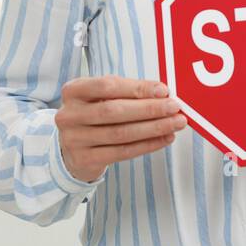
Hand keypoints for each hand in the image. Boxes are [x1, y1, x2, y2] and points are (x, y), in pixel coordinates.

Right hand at [56, 75, 186, 182]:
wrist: (73, 146)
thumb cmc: (95, 113)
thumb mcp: (104, 96)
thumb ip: (129, 92)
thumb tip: (164, 94)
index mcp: (74, 91)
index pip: (107, 86)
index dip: (137, 88)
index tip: (163, 91)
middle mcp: (69, 114)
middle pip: (114, 111)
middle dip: (149, 109)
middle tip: (174, 107)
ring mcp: (74, 139)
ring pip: (121, 133)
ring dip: (154, 128)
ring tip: (175, 123)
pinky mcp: (84, 159)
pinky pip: (122, 152)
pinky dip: (148, 145)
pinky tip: (165, 138)